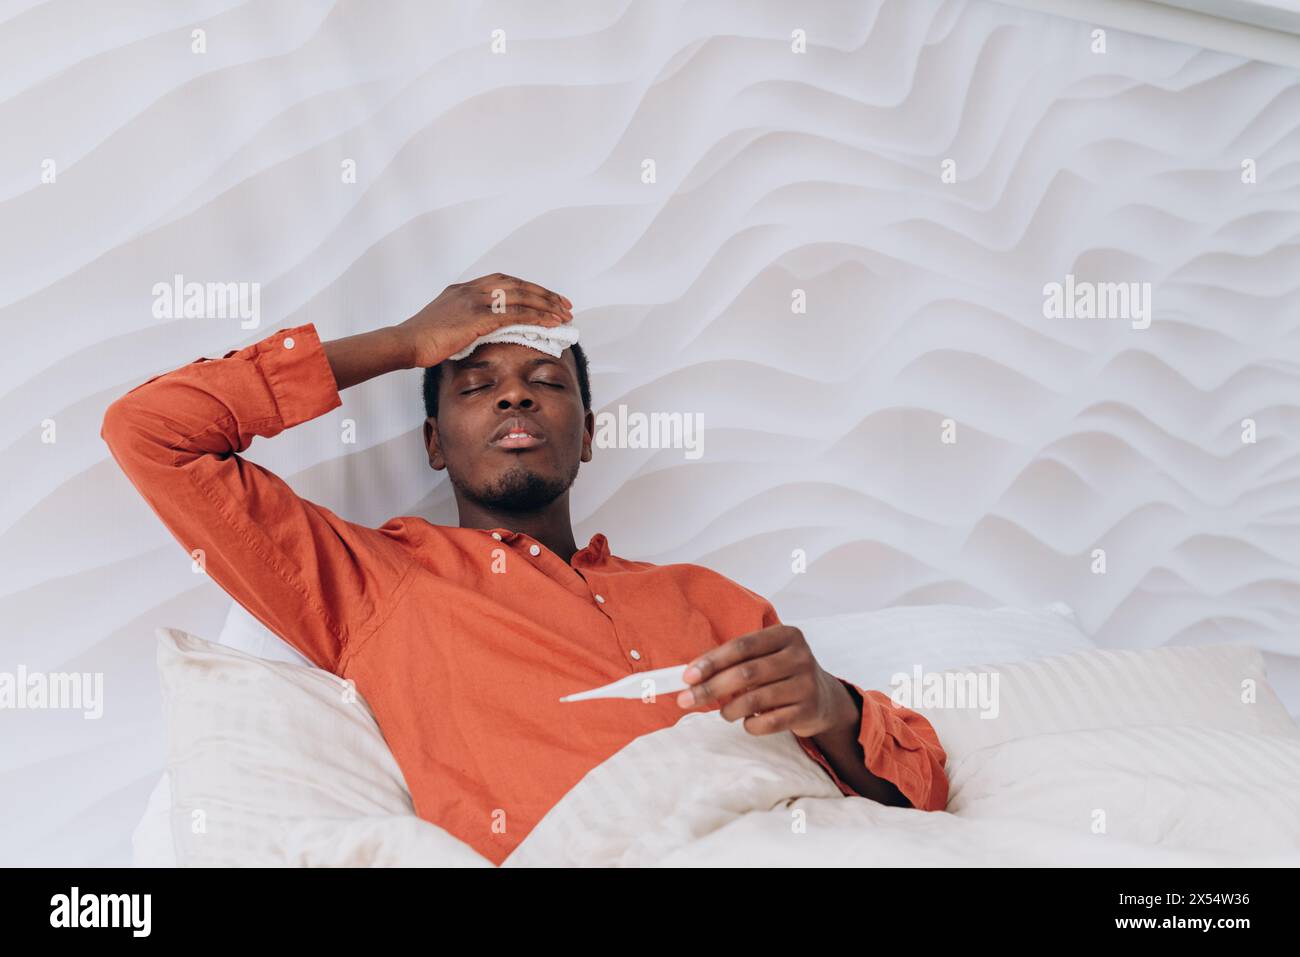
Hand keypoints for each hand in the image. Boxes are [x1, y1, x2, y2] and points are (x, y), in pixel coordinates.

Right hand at [397, 273, 573, 367]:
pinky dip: (537, 317)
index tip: (545, 297)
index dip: (528, 289)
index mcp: (463, 290)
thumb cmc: (420, 340)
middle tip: (564, 304)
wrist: (405, 343)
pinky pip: (515, 314)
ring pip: (521, 297)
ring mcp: (474, 301)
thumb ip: (464, 322)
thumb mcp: (445, 325)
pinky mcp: (477, 317)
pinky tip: (550, 323)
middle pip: (517, 285)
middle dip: (544, 294)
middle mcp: (471, 290)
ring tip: (564, 315)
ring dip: (546, 305)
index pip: (503, 282)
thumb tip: (478, 333)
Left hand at [676, 625, 857, 737]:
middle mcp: (799, 656)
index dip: (712, 661)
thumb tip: (691, 676)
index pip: (741, 646)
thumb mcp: (765, 656)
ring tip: (725, 713)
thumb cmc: (781, 673)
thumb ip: (734, 661)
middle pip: (746, 673)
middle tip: (687, 699)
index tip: (688, 676)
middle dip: (711, 688)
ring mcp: (806, 684)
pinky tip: (748, 721)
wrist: (822, 697)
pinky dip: (750, 725)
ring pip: (755, 700)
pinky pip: (769, 723)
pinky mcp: (808, 711)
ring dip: (730, 710)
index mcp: (786, 635)